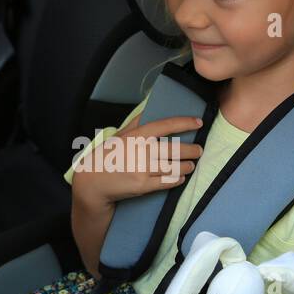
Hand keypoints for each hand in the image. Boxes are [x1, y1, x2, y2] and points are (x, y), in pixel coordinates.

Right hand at [72, 115, 202, 204]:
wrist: (93, 182)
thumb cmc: (107, 156)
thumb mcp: (119, 135)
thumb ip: (136, 122)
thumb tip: (150, 107)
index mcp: (137, 136)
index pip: (166, 125)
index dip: (185, 123)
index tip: (198, 122)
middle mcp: (141, 151)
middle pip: (176, 149)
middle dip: (192, 150)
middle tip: (199, 150)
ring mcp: (143, 169)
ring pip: (175, 166)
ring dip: (188, 166)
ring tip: (192, 164)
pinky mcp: (143, 186)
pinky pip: (167, 182)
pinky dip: (178, 179)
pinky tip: (182, 177)